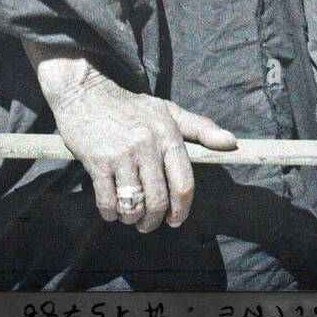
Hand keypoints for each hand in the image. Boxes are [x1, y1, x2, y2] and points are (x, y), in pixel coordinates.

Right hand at [42, 64, 236, 233]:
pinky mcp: (97, 162)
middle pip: (158, 201)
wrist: (85, 92)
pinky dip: (110, 213)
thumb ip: (201, 128)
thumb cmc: (130, 106)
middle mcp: (147, 144)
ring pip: (134, 205)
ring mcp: (121, 154)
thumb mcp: (167, 110)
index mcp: (167, 133)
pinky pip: (108, 203)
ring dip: (131, 218)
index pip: (183, 182)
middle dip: (154, 221)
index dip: (182, 209)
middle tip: (147, 224)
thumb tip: (231, 143)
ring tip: (129, 215)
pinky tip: (111, 208)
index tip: (176, 220)